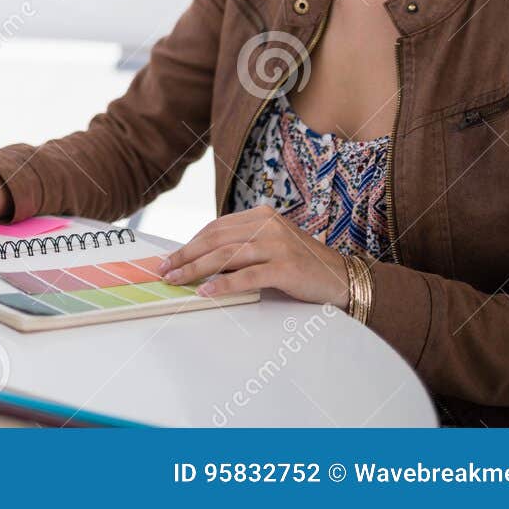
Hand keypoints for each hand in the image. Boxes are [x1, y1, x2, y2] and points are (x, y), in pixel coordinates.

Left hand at [157, 205, 348, 306]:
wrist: (344, 277)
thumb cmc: (303, 264)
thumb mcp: (271, 245)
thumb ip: (243, 245)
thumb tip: (201, 258)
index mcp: (262, 215)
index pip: (216, 227)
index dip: (190, 243)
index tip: (171, 258)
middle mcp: (268, 225)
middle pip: (215, 239)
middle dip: (185, 255)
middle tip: (164, 270)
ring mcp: (277, 244)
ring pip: (226, 255)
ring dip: (196, 269)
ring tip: (177, 280)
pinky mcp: (286, 267)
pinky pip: (247, 276)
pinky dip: (223, 285)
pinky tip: (206, 293)